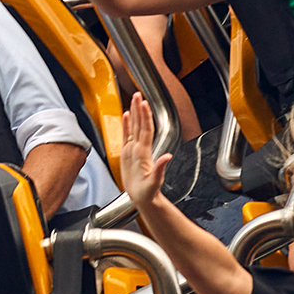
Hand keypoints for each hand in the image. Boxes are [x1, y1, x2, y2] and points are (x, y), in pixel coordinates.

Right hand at [118, 88, 169, 218]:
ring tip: (133, 100)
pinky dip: (125, 125)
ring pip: (133, 127)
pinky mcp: (127, 154)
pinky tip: (125, 116)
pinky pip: (126, 136)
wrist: (144, 198)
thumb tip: (167, 157)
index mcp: (144, 153)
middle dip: (139, 109)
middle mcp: (140, 149)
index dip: (144, 116)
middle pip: (140, 124)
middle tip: (137, 94)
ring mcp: (134, 150)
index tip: (143, 103)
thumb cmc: (148, 192)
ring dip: (133, 113)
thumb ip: (160, 168)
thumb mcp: (155, 181)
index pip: (145, 130)